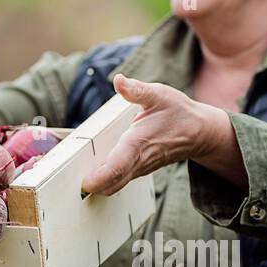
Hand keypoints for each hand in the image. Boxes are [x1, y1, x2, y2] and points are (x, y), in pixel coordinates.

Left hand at [80, 74, 242, 196]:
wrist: (200, 132)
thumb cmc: (178, 112)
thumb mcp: (158, 94)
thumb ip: (136, 90)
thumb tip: (119, 80)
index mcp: (138, 142)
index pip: (117, 167)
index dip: (99, 177)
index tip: (84, 182)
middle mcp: (138, 160)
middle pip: (112, 183)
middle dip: (92, 186)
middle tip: (66, 183)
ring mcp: (139, 168)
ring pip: (116, 185)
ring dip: (97, 185)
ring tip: (72, 178)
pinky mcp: (139, 169)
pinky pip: (120, 181)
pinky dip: (105, 181)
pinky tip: (91, 172)